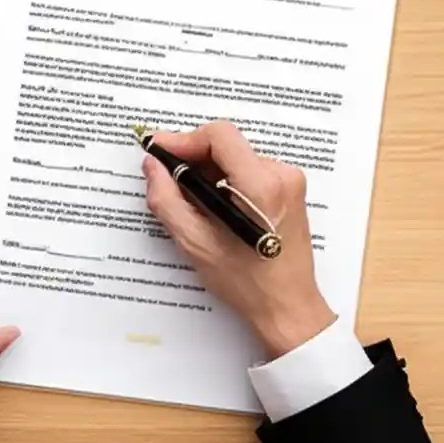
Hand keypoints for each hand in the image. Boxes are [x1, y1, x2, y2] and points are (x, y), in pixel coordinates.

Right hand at [142, 121, 334, 357]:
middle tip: (167, 179)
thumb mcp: (195, 243)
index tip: (159, 152)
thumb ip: (167, 199)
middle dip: (193, 158)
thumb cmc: (246, 283)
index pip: (219, 135)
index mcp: (260, 186)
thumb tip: (153, 166)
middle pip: (227, 145)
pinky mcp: (291, 189)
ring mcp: (290, 181)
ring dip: (209, 172)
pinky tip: (216, 208)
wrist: (288, 306)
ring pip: (236, 157)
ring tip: (192, 202)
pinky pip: (250, 170)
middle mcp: (281, 175)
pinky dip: (226, 181)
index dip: (183, 139)